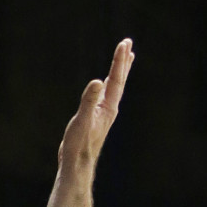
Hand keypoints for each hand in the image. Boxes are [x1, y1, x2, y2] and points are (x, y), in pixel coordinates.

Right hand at [58, 39, 133, 168]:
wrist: (77, 164)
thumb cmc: (79, 143)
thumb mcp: (82, 119)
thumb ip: (89, 100)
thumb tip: (98, 81)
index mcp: (108, 107)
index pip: (116, 79)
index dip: (119, 60)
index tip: (124, 43)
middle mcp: (109, 108)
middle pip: (119, 80)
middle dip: (123, 62)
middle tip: (128, 44)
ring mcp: (104, 113)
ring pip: (114, 87)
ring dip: (119, 72)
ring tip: (124, 59)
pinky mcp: (97, 118)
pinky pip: (106, 95)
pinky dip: (109, 84)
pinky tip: (106, 85)